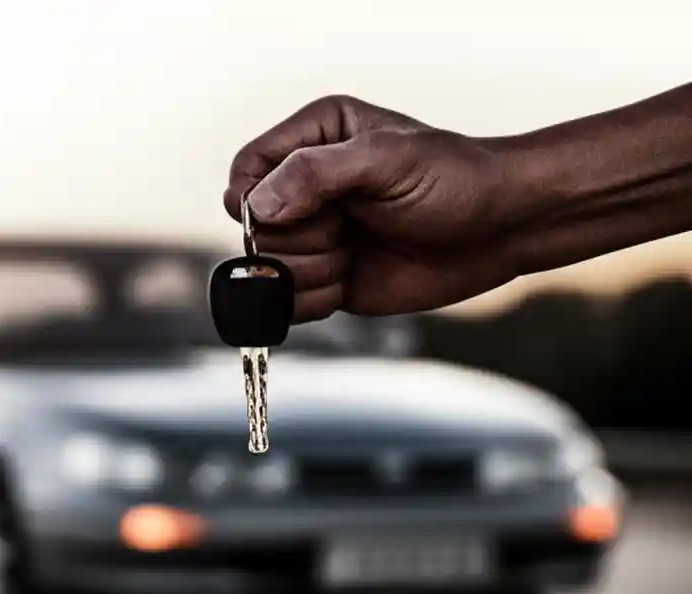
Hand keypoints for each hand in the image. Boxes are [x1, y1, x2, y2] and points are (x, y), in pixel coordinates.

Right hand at [224, 95, 523, 321]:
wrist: (499, 231)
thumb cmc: (454, 181)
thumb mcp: (387, 160)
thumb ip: (315, 173)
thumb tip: (255, 206)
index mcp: (310, 139)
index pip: (245, 172)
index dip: (259, 200)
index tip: (310, 210)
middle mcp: (301, 187)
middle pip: (251, 228)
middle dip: (301, 238)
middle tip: (350, 227)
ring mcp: (310, 236)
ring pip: (266, 271)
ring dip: (313, 271)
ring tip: (357, 251)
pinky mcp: (320, 279)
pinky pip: (285, 303)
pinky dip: (316, 299)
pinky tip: (352, 279)